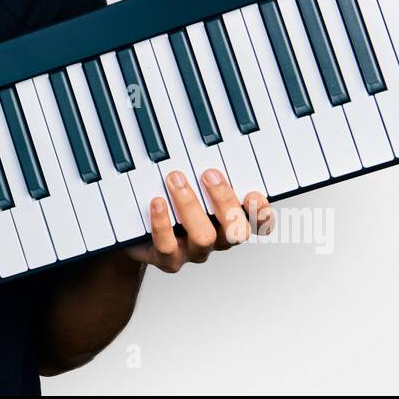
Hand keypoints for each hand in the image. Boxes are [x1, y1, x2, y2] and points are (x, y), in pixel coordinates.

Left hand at [125, 167, 273, 272]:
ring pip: (203, 237)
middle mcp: (216, 238)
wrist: (138, 231)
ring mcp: (193, 251)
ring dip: (191, 205)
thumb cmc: (171, 202)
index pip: (257, 222)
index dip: (261, 213)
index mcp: (229, 220)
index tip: (253, 193)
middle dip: (224, 200)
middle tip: (208, 174)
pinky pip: (168, 247)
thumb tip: (213, 140)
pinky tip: (157, 202)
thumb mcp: (192, 183)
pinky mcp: (167, 258)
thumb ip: (208, 170)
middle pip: (236, 231)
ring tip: (175, 179)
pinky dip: (162, 223)